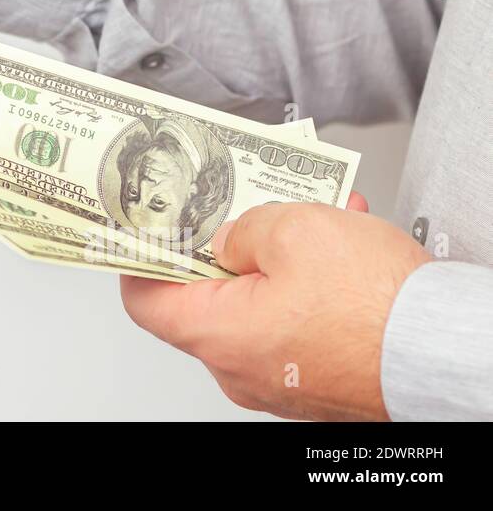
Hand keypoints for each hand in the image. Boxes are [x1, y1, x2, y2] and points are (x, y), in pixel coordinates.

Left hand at [121, 192, 429, 419]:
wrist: (444, 352)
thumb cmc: (376, 306)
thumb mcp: (294, 230)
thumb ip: (242, 229)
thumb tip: (227, 239)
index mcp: (218, 336)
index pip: (145, 301)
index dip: (142, 259)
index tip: (146, 229)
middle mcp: (241, 369)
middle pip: (205, 298)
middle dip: (224, 244)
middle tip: (237, 209)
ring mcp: (280, 378)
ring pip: (257, 304)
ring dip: (276, 256)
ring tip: (307, 216)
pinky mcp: (317, 377)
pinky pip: (294, 321)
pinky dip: (307, 282)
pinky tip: (338, 244)